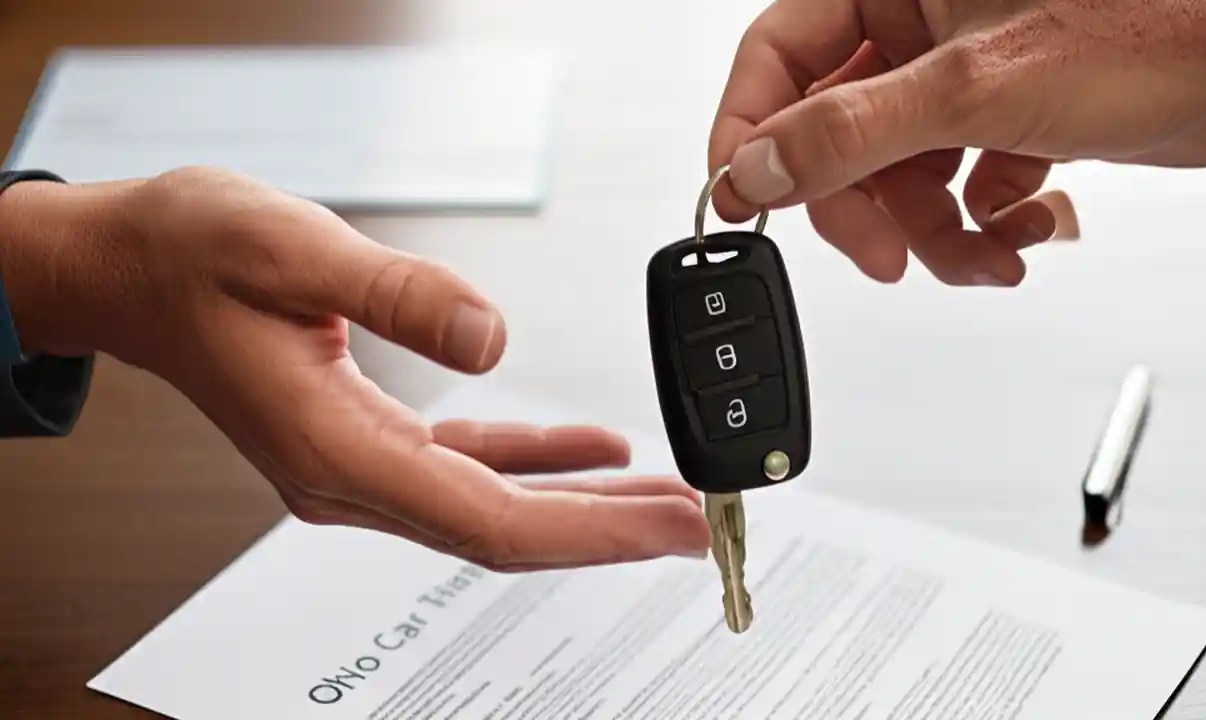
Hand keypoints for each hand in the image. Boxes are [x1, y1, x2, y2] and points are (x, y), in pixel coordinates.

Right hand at [0, 168, 709, 570]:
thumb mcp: (292, 248)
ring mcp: (356, 467)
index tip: (666, 527)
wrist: (130, 270)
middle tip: (695, 525)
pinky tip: (589, 450)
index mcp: (334, 448)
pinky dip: (536, 459)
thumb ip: (396, 293)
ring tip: (661, 496)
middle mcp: (348, 478)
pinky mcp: (365, 440)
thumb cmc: (191, 257)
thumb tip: (489, 338)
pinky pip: (470, 466)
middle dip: (606, 531)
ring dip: (581, 503)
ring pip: (493, 505)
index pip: (487, 518)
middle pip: (503, 529)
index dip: (588, 531)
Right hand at [709, 0, 1205, 285]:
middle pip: (832, 134)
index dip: (752, 135)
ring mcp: (958, 79)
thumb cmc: (1156, 29)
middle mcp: (917, 27)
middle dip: (863, 206)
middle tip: (885, 251)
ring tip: (980, 253)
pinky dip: (978, 226)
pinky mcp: (1001, 123)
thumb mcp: (974, 89)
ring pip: (895, 177)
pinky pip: (951, 189)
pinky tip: (1018, 229)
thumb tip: (756, 169)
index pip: (776, 59)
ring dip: (931, 232)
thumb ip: (848, 133)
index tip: (750, 201)